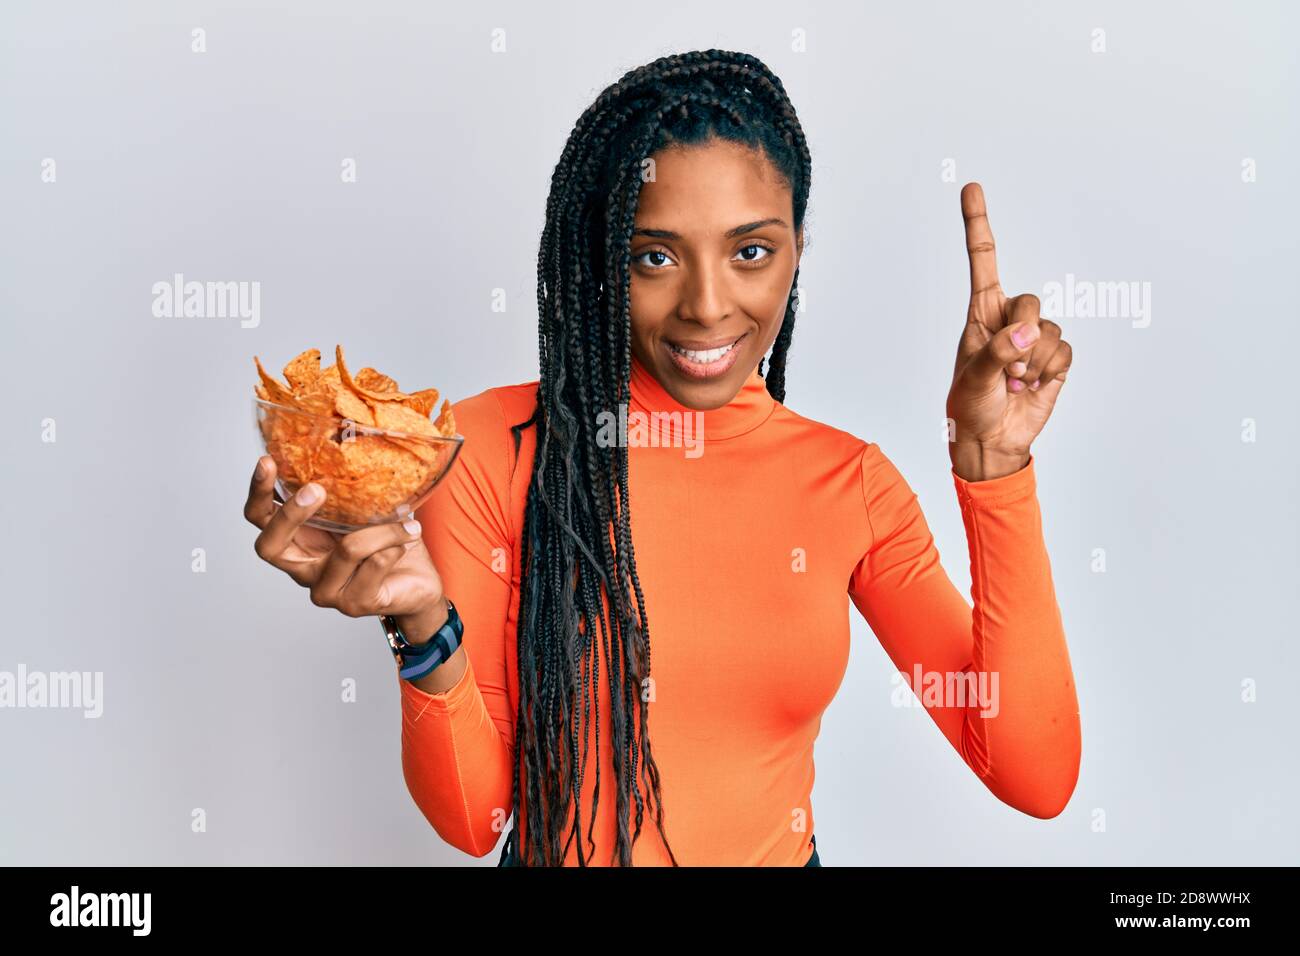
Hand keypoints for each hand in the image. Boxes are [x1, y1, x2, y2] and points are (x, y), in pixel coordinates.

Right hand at [244, 455, 445, 620]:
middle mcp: (304, 567)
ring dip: (380, 531)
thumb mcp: (366, 508)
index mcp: (300, 539)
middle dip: (290, 515)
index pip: (260, 518)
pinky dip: (394, 546)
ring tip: (408, 521)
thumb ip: (351, 486)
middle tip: (316, 490)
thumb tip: (359, 433)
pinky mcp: (354, 604)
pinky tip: (409, 538)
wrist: (418, 582)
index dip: (257, 492)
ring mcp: (326, 590)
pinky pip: (373, 567)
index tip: (267, 461)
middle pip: (270, 546)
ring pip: (344, 552)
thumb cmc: (387, 542)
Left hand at [946, 183, 1072, 479]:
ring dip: (1033, 362)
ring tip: (1013, 382)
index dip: (978, 225)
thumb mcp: (973, 381)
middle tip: (1004, 368)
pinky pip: (1064, 351)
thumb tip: (1026, 333)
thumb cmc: (970, 408)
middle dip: (1020, 336)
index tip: (971, 187)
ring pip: (1049, 330)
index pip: (983, 262)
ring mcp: (1033, 339)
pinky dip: (1050, 371)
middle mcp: (1008, 320)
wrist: (992, 441)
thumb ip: (997, 353)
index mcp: (980, 314)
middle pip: (1029, 301)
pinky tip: (1032, 386)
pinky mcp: (1054, 358)